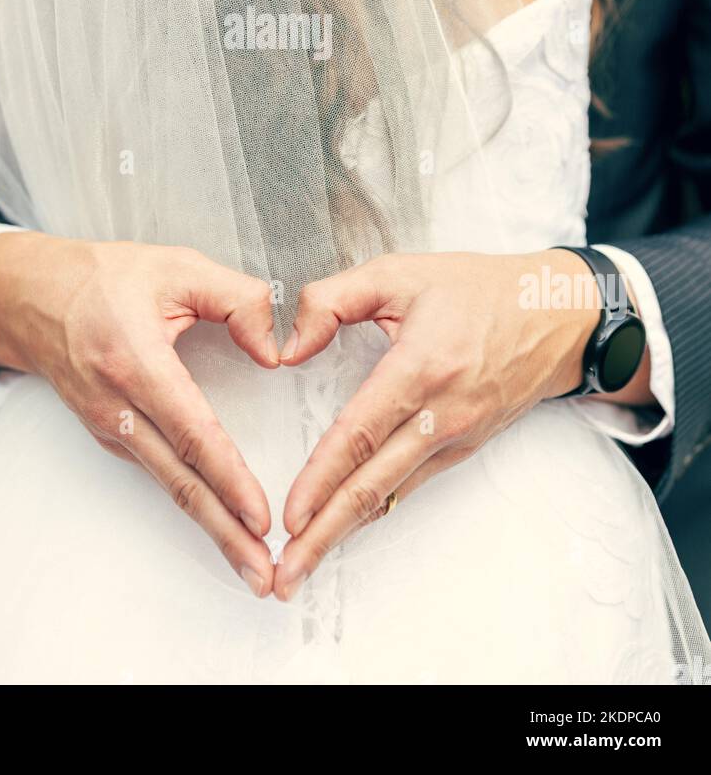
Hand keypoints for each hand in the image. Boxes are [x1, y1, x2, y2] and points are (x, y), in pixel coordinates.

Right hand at [0, 232, 278, 597]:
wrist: (34, 296)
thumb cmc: (106, 278)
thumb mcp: (177, 266)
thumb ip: (237, 298)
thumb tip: (275, 349)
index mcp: (136, 361)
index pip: (192, 431)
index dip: (228, 477)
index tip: (260, 515)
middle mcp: (118, 406)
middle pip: (180, 480)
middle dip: (225, 532)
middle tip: (264, 576)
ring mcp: (110, 427)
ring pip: (169, 485)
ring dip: (212, 528)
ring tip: (252, 565)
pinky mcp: (112, 435)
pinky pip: (158, 474)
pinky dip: (192, 504)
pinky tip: (220, 523)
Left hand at [274, 249, 600, 599]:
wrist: (556, 314)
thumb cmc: (479, 289)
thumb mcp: (398, 272)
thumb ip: (331, 299)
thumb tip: (289, 347)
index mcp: (422, 366)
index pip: (360, 433)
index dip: (322, 478)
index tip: (291, 514)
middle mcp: (443, 413)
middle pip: (374, 484)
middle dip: (326, 532)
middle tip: (287, 571)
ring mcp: (458, 435)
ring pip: (393, 494)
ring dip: (347, 531)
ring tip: (306, 563)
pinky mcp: (466, 445)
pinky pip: (413, 484)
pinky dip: (378, 509)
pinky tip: (349, 525)